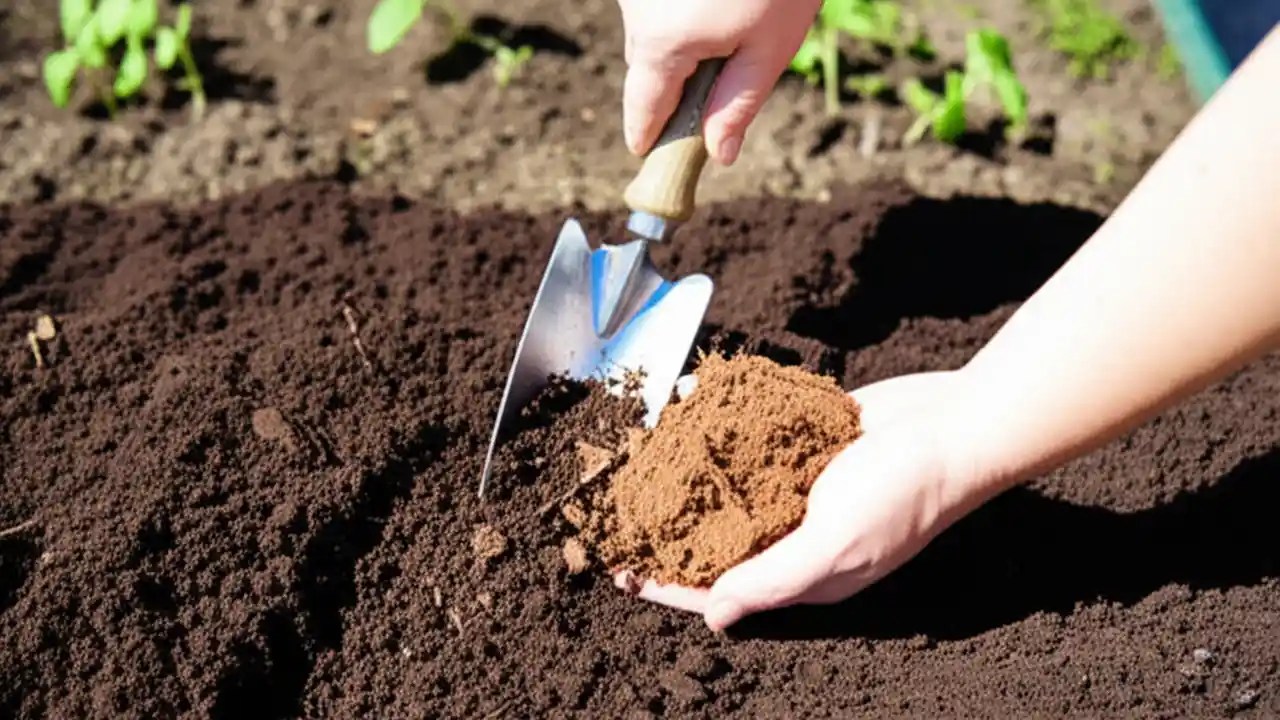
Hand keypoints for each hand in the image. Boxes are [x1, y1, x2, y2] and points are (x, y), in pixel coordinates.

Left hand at [615, 370, 1001, 630]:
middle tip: (620, 514)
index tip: (621, 571)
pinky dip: (719, 430)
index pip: (721, 588)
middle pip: (718, 540)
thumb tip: (715, 616)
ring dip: (689, 477)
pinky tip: (686, 412)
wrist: (955, 423)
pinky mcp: (806, 442)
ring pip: (731, 488)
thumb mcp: (836, 545)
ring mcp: (802, 486)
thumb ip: (773, 578)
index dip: (668, 585)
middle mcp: (798, 533)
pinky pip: (751, 442)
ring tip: (642, 463)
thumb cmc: (904, 491)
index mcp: (805, 572)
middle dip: (669, 531)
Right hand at [617, 0, 820, 164]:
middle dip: (677, 87)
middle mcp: (637, 15)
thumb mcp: (769, 48)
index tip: (648, 155)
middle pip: (647, 71)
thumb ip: (738, 105)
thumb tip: (719, 154)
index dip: (648, 138)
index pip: (642, 110)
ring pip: (652, 34)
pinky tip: (718, 3)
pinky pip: (658, 7)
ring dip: (682, 45)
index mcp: (662, 45)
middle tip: (715, 95)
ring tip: (732, 26)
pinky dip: (682, 13)